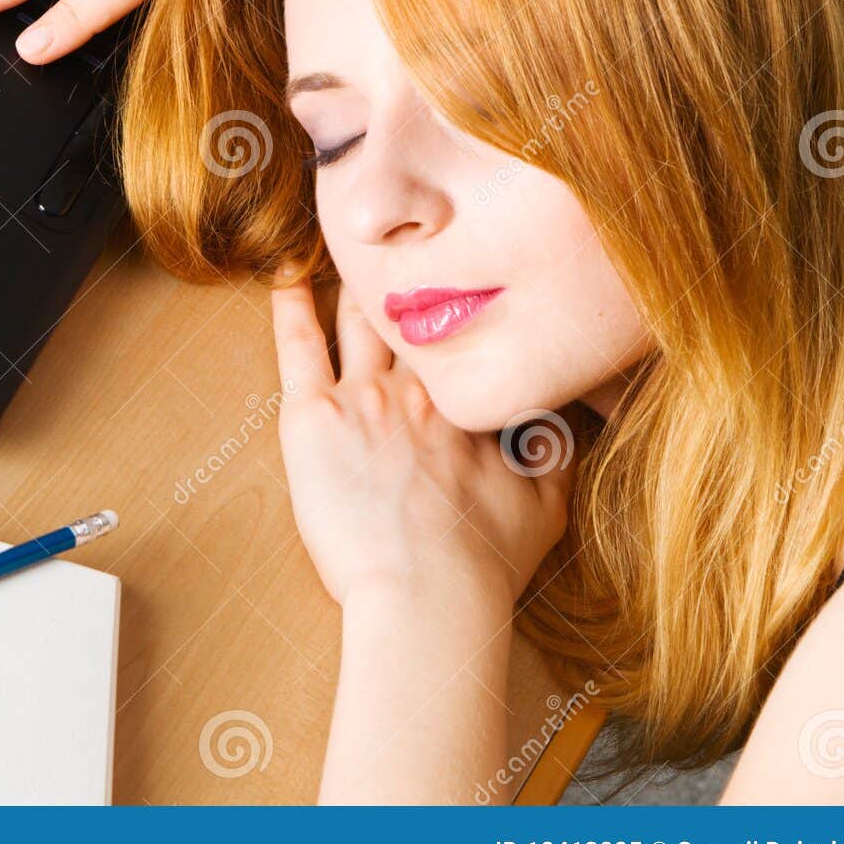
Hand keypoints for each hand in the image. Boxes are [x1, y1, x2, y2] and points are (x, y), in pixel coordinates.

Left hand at [270, 272, 573, 608]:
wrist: (429, 597)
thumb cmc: (482, 565)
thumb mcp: (544, 506)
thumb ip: (552, 455)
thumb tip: (559, 422)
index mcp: (471, 401)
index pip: (465, 340)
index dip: (461, 316)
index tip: (462, 289)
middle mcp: (419, 385)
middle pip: (413, 316)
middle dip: (409, 283)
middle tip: (400, 252)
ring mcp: (363, 395)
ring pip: (359, 318)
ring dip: (355, 283)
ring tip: (346, 246)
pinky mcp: (313, 416)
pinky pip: (299, 345)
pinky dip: (290, 306)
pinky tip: (283, 274)